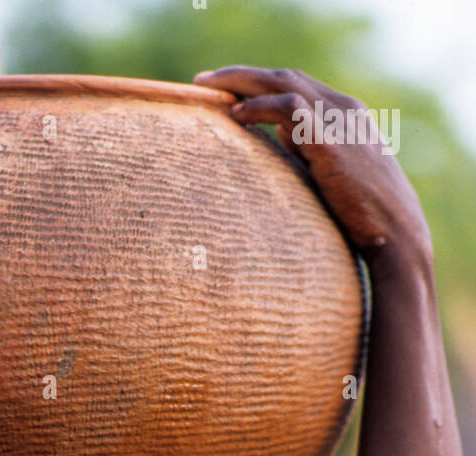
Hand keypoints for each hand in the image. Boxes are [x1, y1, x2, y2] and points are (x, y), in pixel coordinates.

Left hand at [193, 66, 431, 263]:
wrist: (395, 236)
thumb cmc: (360, 216)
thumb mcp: (328, 175)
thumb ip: (304, 150)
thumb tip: (275, 133)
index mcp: (345, 114)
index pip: (295, 85)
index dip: (258, 85)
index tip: (223, 92)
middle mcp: (343, 109)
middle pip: (284, 76)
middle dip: (241, 75)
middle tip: (203, 81)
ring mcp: (340, 121)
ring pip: (284, 83)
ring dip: (242, 82)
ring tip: (208, 88)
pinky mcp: (332, 141)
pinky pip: (289, 108)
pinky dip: (260, 107)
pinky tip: (236, 115)